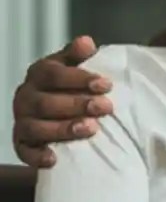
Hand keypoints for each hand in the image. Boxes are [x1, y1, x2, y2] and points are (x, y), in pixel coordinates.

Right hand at [11, 36, 112, 167]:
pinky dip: (37, 156)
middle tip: (106, 107)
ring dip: (62, 129)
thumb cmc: (70, 86)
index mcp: (38, 75)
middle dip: (77, 104)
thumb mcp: (73, 66)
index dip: (78, 78)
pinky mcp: (22, 144)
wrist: (56, 111)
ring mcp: (22, 121)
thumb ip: (77, 55)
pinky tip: (54, 159)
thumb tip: (87, 42)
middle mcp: (25, 97)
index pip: (53, 74)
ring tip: (91, 128)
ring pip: (36, 127)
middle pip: (45, 102)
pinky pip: (24, 152)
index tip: (106, 84)